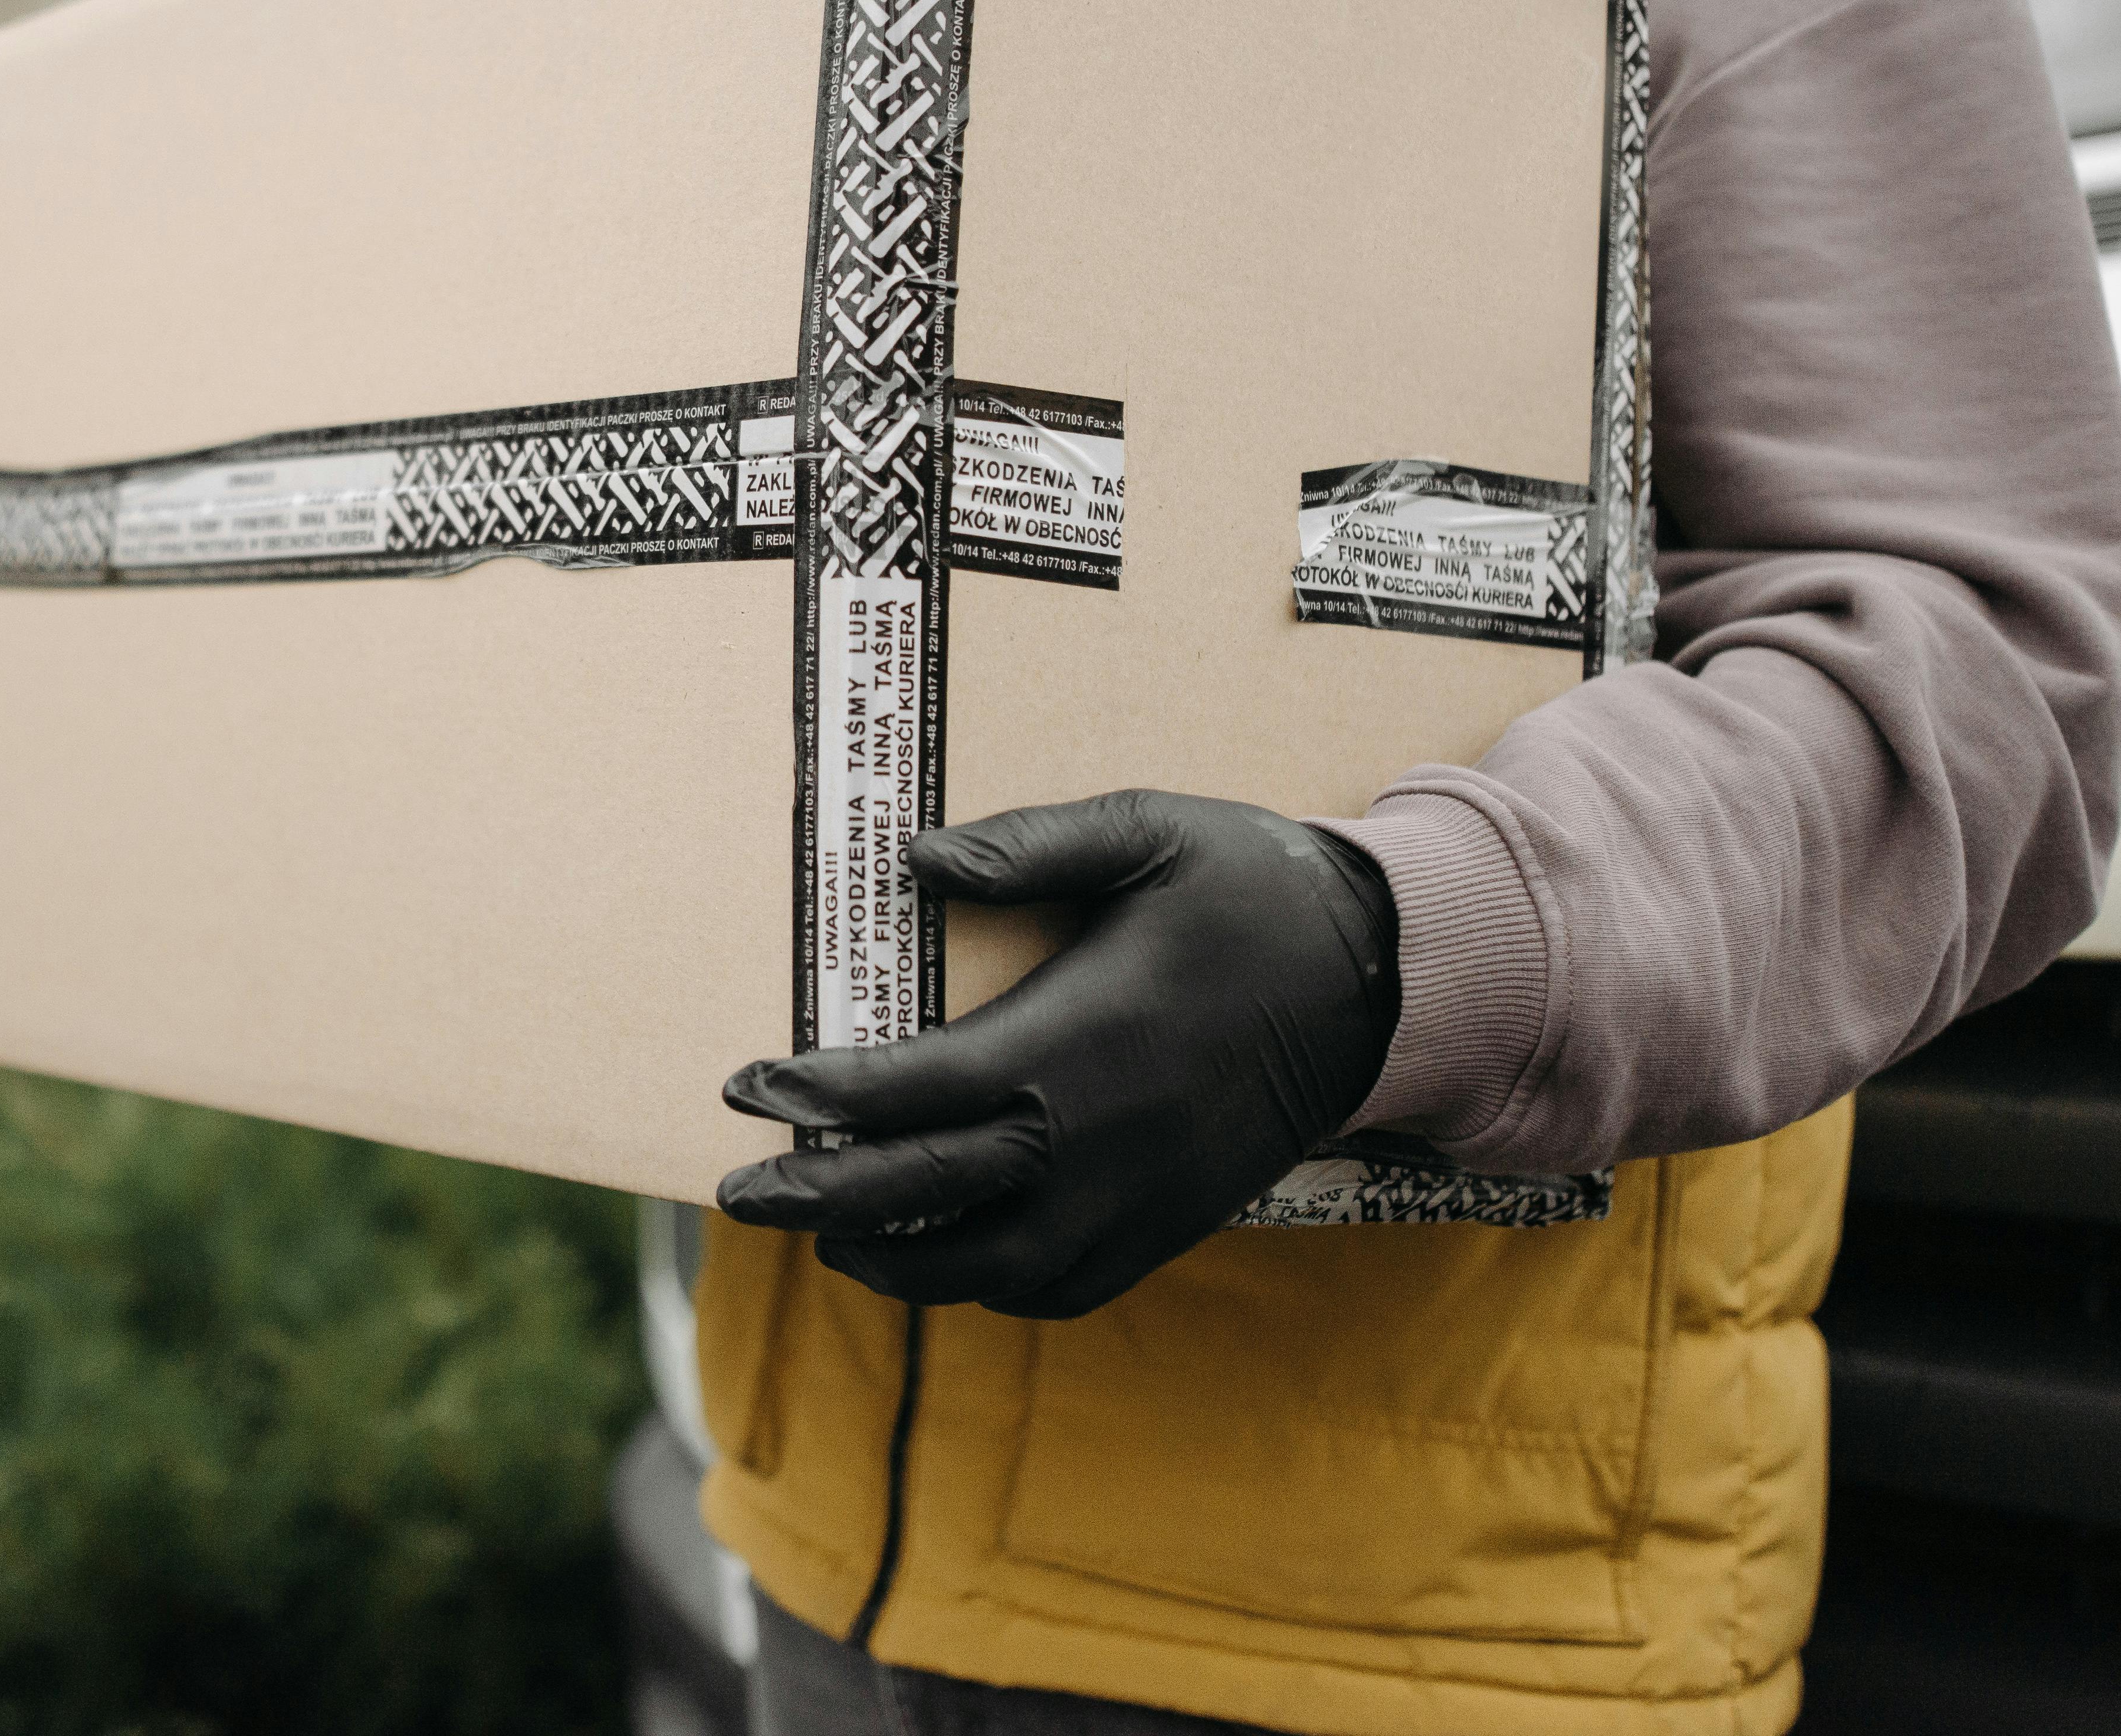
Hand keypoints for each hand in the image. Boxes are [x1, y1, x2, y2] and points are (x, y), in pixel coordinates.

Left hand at [714, 789, 1399, 1318]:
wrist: (1379, 985)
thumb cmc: (1253, 894)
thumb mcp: (1151, 831)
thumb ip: (1033, 843)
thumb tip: (919, 858)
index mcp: (1075, 1040)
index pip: (914, 1087)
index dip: (821, 1096)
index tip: (747, 1085)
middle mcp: (1094, 1139)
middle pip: (924, 1191)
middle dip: (820, 1201)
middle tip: (740, 1198)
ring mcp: (1132, 1198)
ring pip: (985, 1267)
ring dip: (895, 1260)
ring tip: (828, 1240)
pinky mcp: (1166, 1227)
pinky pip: (1057, 1289)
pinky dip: (988, 1287)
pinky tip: (944, 1257)